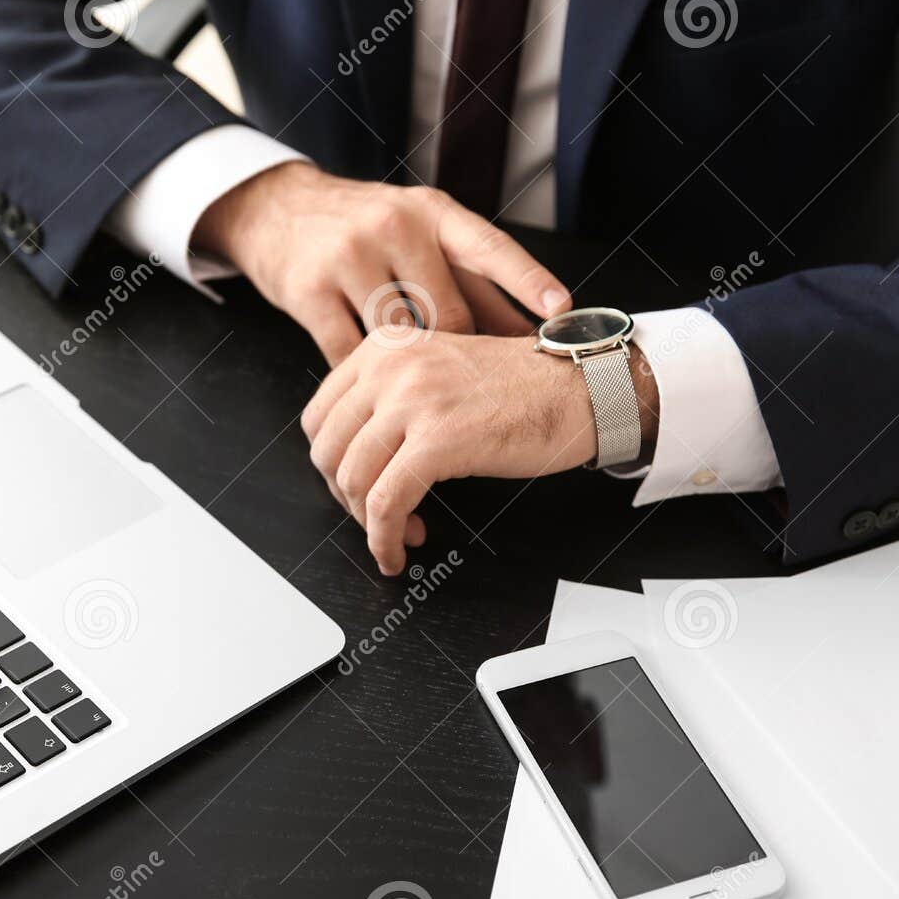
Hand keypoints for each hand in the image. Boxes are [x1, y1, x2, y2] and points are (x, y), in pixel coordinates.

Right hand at [193, 161, 571, 365]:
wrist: (279, 210)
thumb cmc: (366, 231)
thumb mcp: (420, 234)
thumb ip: (472, 280)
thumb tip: (534, 333)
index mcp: (431, 212)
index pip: (487, 248)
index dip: (527, 279)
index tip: (561, 308)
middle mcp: (393, 226)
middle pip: (446, 311)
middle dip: (461, 355)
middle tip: (471, 389)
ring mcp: (348, 257)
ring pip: (399, 338)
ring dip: (410, 373)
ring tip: (417, 393)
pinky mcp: (309, 290)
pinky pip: (348, 354)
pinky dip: (363, 378)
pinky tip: (371, 388)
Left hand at [302, 331, 659, 573]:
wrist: (579, 387)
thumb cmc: (521, 386)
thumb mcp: (437, 370)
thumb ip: (391, 397)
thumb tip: (353, 455)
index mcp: (383, 348)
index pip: (319, 417)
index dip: (330, 464)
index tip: (353, 487)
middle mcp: (389, 368)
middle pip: (328, 452)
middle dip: (346, 498)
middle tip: (374, 517)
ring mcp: (410, 402)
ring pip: (353, 481)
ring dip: (369, 523)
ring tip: (398, 535)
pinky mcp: (436, 441)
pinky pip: (386, 504)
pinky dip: (384, 538)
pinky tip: (398, 550)